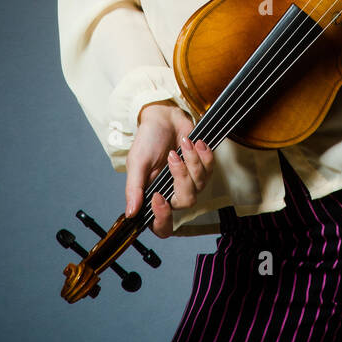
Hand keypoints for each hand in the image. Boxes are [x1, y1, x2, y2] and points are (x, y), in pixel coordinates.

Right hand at [124, 101, 214, 238]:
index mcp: (153, 196)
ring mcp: (189, 182)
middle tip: (172, 156)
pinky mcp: (202, 168)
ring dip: (193, 161)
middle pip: (186, 202)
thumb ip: (134, 188)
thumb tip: (130, 213)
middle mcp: (172, 193)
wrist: (164, 117)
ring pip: (200, 185)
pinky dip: (204, 155)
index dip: (163, 218)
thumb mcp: (137, 162)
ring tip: (183, 143)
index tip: (159, 197)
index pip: (161, 225)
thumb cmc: (148, 139)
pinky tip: (195, 142)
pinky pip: (210, 169)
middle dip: (182, 177)